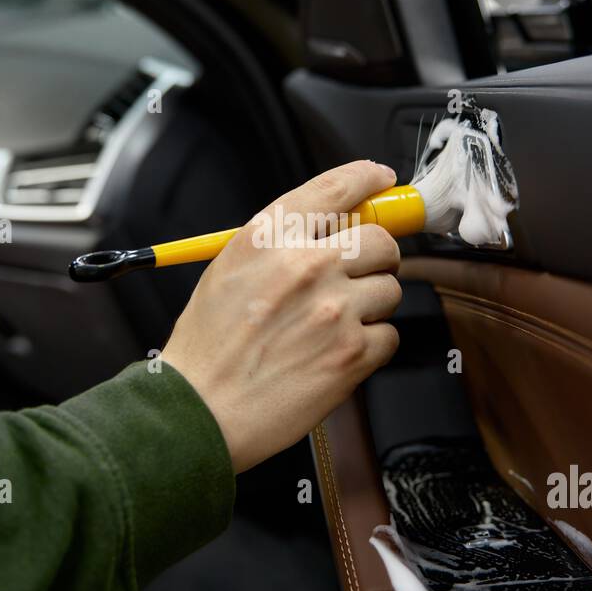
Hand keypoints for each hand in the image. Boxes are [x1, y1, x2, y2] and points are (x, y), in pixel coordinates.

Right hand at [162, 161, 402, 472]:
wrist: (201, 410)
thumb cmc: (209, 347)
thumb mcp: (229, 269)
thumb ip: (279, 242)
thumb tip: (333, 227)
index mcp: (269, 238)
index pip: (337, 188)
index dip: (368, 180)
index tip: (381, 182)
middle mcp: (306, 266)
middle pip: (381, 240)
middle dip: (377, 256)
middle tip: (359, 274)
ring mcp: (334, 310)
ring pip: (390, 289)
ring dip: (371, 306)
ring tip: (332, 326)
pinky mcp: (353, 353)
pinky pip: (389, 335)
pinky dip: (370, 346)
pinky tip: (335, 354)